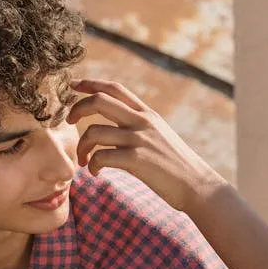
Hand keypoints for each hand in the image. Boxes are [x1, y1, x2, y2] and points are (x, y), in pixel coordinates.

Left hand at [66, 79, 227, 211]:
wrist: (198, 185)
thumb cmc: (178, 166)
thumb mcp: (161, 136)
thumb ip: (142, 126)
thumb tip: (120, 123)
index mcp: (148, 114)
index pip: (114, 88)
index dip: (90, 83)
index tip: (73, 85)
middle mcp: (143, 122)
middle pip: (99, 101)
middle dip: (77, 109)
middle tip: (69, 122)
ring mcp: (140, 140)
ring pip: (94, 131)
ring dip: (82, 147)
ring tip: (85, 161)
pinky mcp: (137, 160)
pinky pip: (101, 157)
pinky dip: (93, 165)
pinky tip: (96, 172)